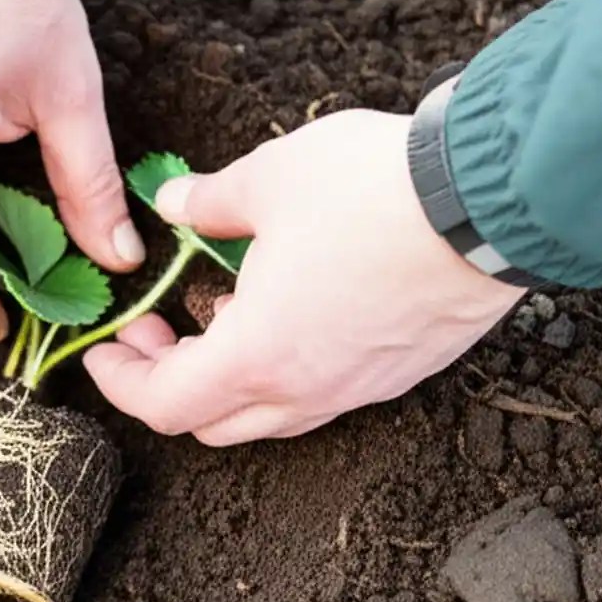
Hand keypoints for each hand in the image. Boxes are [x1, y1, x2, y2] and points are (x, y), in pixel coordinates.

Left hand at [83, 109, 527, 445]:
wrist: (493, 204)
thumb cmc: (374, 193)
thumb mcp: (269, 180)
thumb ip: (208, 201)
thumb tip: (173, 205)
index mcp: (257, 356)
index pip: (162, 405)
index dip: (120, 382)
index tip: (108, 347)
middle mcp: (304, 391)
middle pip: (208, 422)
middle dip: (165, 382)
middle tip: (155, 328)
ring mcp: (355, 390)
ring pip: (265, 415)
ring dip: (223, 378)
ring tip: (219, 310)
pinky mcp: (395, 375)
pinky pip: (318, 395)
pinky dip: (279, 369)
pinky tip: (285, 309)